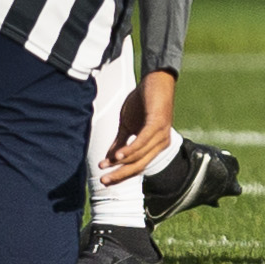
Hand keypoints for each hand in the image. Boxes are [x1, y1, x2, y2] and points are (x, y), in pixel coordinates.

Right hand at [101, 69, 177, 183]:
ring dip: (121, 163)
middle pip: (139, 166)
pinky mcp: (157, 124)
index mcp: (154, 146)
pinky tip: (118, 156)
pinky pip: (142, 141)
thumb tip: (109, 159)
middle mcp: (161, 144)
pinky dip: (130, 149)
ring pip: (140, 155)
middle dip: (120, 175)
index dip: (121, 174)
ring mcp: (161, 134)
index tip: (104, 181)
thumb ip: (120, 142)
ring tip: (105, 167)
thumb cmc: (142, 103)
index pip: (138, 166)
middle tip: (103, 181)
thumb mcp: (127, 125)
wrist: (155, 82)